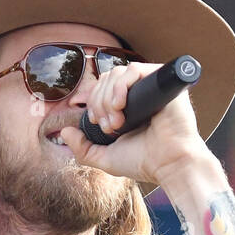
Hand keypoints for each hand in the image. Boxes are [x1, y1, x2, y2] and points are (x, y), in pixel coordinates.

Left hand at [56, 60, 208, 186]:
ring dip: (109, 97)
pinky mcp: (162, 82)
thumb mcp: (106, 157)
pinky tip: (121, 105)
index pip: (103, 88)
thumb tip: (64, 132)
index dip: (95, 103)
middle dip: (100, 102)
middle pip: (107, 79)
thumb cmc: (145, 162)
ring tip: (118, 121)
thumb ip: (83, 148)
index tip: (101, 125)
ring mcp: (152, 86)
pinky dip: (121, 86)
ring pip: (118, 73)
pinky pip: (134, 70)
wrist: (170, 164)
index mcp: (130, 105)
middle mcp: (141, 93)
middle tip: (110, 126)